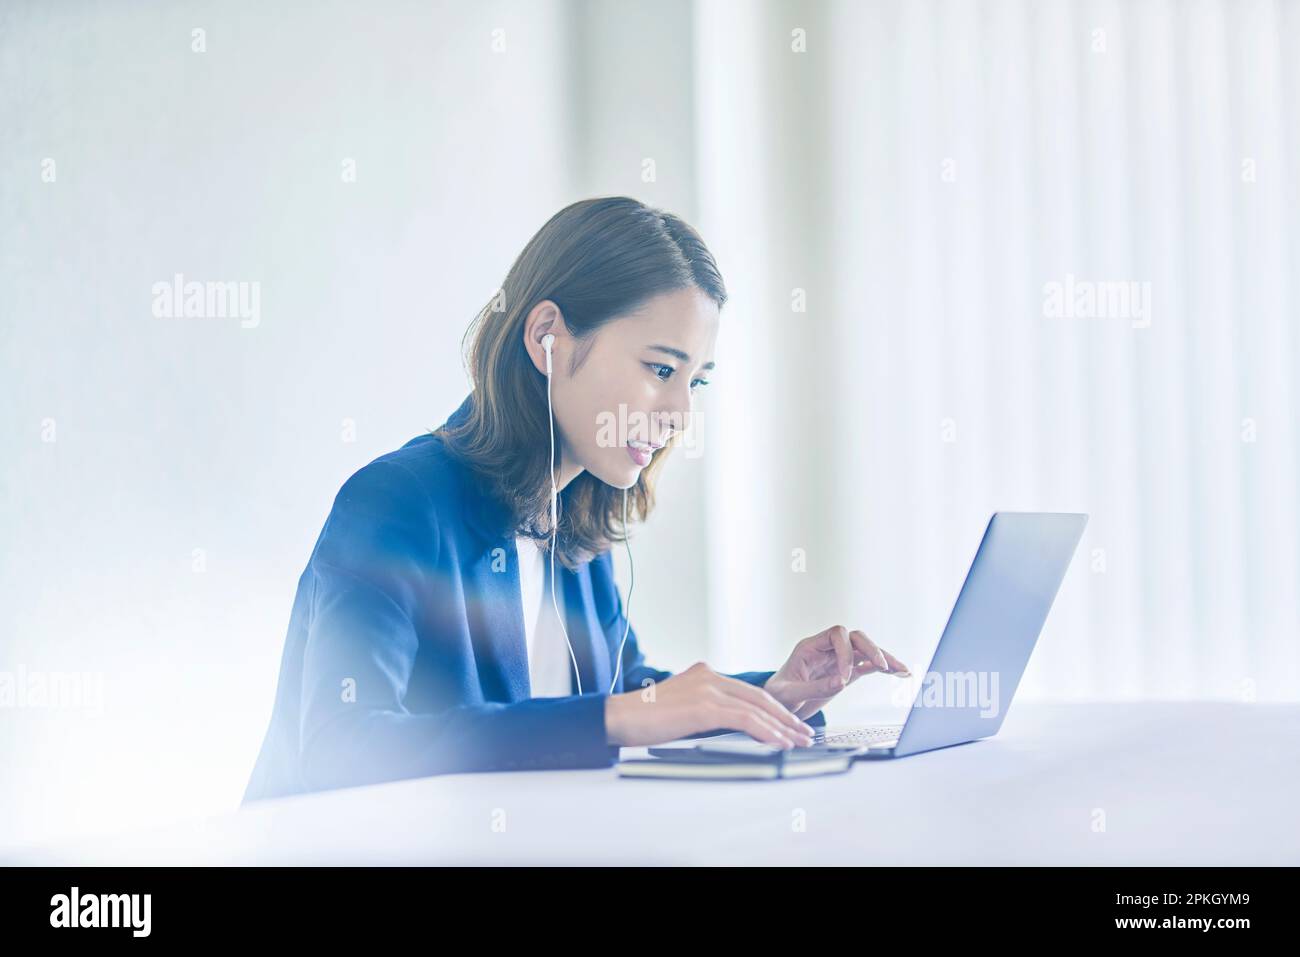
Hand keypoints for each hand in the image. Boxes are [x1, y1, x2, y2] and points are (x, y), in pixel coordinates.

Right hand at [605, 662, 815, 748]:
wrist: (618, 717)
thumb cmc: (643, 720)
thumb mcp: (681, 710)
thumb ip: (705, 711)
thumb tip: (730, 729)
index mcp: (705, 675)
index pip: (748, 692)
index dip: (773, 709)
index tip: (790, 723)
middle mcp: (709, 676)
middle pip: (759, 697)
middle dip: (785, 717)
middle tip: (804, 732)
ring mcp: (707, 689)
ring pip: (756, 708)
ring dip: (782, 727)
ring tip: (799, 742)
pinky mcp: (704, 706)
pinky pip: (745, 720)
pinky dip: (766, 732)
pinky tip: (779, 744)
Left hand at [764, 625, 910, 719]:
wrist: (778, 706)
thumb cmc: (778, 696)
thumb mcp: (790, 694)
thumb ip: (814, 687)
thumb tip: (842, 681)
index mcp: (810, 647)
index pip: (836, 635)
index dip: (845, 652)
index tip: (844, 677)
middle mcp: (826, 650)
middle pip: (855, 638)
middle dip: (871, 649)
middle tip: (882, 666)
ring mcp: (838, 661)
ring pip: (865, 651)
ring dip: (884, 658)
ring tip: (902, 670)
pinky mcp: (846, 674)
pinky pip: (867, 666)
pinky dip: (883, 669)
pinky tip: (899, 674)